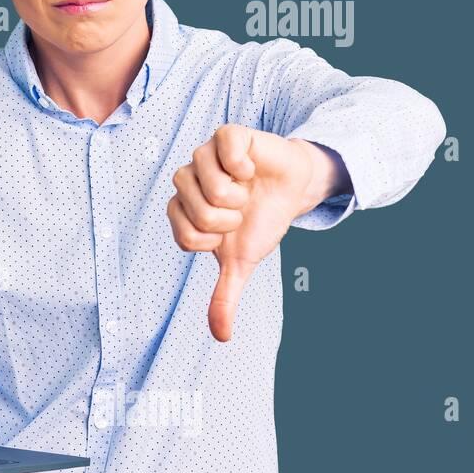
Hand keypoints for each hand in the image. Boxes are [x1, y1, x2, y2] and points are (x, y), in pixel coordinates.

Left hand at [166, 124, 330, 341]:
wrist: (293, 188)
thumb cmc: (261, 221)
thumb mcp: (242, 262)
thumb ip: (225, 295)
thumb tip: (221, 337)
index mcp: (181, 209)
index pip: (185, 236)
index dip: (214, 240)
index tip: (229, 233)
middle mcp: (186, 180)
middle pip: (198, 211)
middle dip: (230, 219)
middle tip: (241, 210)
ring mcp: (204, 155)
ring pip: (212, 185)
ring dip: (240, 195)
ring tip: (246, 190)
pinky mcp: (227, 135)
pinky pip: (225, 149)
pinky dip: (245, 167)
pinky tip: (251, 169)